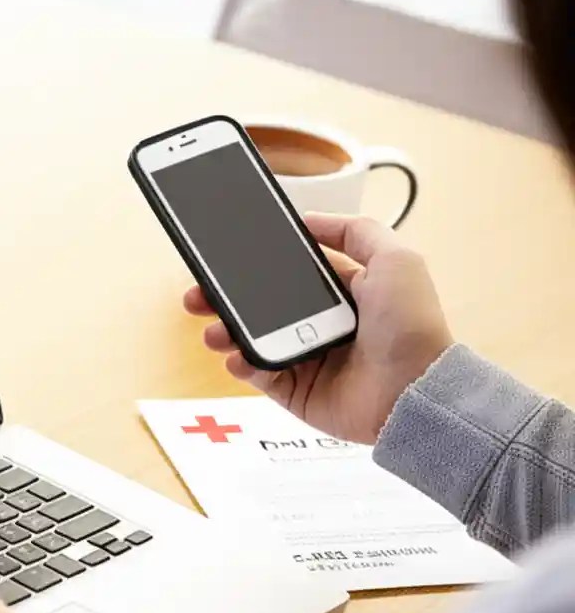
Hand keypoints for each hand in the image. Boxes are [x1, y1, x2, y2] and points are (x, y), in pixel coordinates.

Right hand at [183, 212, 452, 443]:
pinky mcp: (296, 391)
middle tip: (198, 295)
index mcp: (340, 294)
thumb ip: (356, 231)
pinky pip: (258, 374)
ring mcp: (305, 359)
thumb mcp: (396, 260)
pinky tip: (237, 357)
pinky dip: (241, 364)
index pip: (286, 274)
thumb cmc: (413, 327)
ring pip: (250, 339)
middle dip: (224, 300)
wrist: (415, 391)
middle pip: (259, 307)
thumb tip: (310, 220)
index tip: (226, 259)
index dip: (255, 266)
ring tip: (214, 330)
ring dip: (225, 332)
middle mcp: (319, 325)